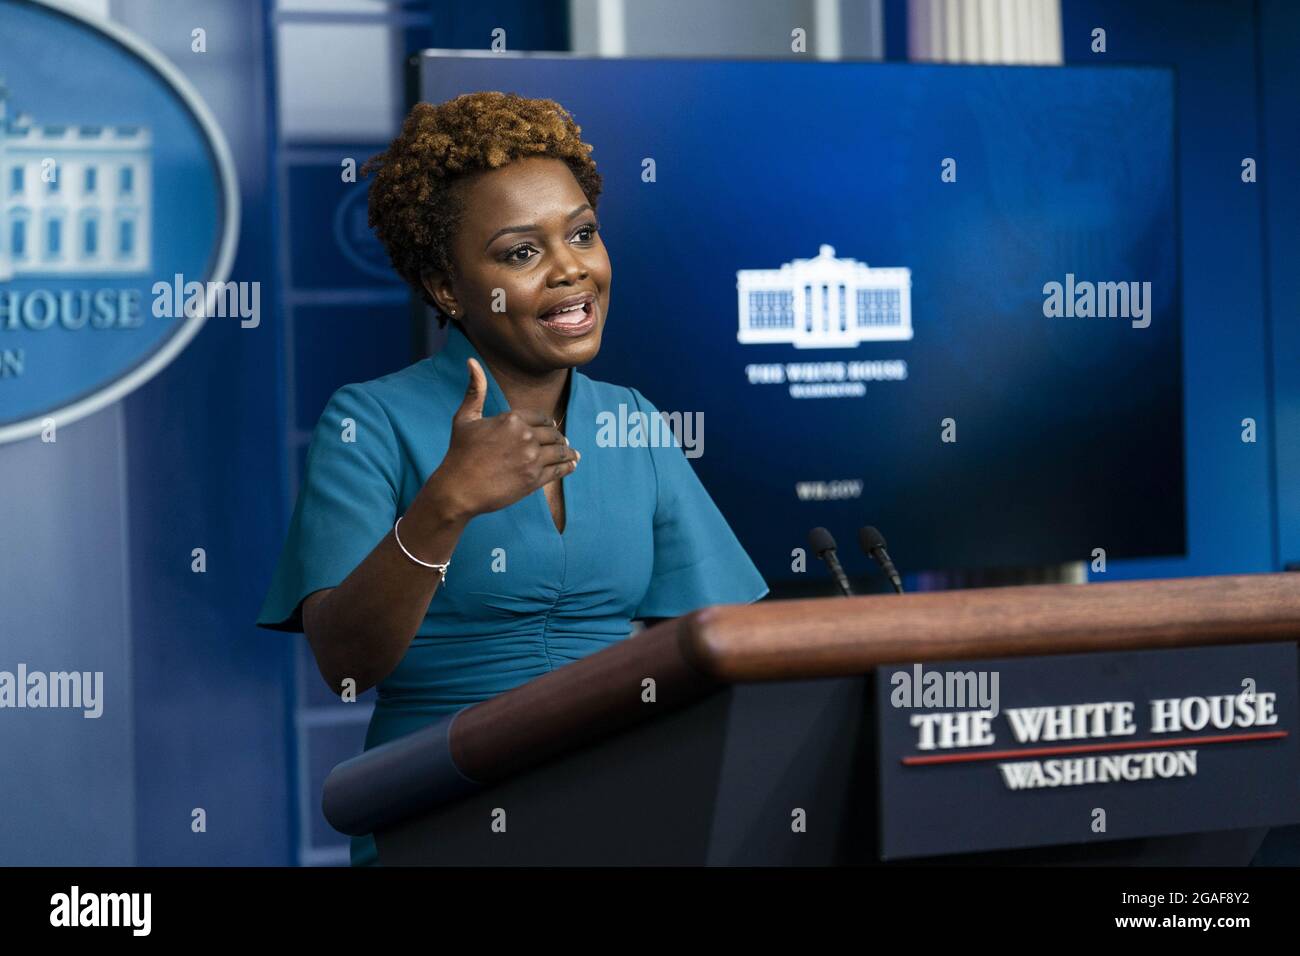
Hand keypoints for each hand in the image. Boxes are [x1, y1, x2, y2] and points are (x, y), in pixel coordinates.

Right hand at [419, 358, 578, 520]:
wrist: (459, 488)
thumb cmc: (460, 453)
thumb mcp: (465, 418)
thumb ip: (475, 390)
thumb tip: (472, 361)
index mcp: (512, 419)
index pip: (541, 418)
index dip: (548, 423)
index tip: (552, 427)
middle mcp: (526, 436)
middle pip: (553, 435)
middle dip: (559, 439)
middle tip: (563, 443)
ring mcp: (532, 459)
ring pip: (560, 452)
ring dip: (568, 452)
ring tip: (572, 455)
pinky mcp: (534, 479)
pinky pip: (559, 470)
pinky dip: (568, 467)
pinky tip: (572, 465)